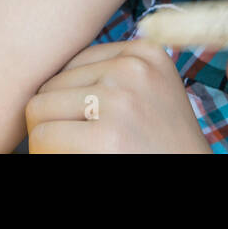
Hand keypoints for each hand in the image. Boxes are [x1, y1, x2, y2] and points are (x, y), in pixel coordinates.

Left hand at [25, 39, 209, 152]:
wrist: (189, 176)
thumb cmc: (160, 146)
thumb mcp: (145, 94)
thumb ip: (106, 75)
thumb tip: (38, 57)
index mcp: (145, 52)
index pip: (72, 64)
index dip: (72, 102)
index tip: (96, 124)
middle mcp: (133, 69)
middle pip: (53, 83)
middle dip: (59, 117)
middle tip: (86, 141)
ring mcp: (120, 99)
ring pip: (39, 108)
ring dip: (49, 135)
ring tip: (83, 149)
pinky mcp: (106, 136)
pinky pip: (42, 135)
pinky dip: (46, 152)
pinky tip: (75, 157)